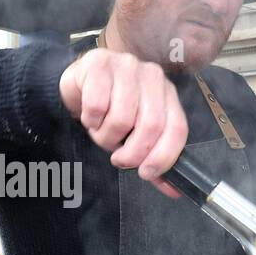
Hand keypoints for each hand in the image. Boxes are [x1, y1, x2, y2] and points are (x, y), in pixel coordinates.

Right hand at [59, 48, 187, 198]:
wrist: (79, 83)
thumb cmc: (111, 110)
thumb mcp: (135, 135)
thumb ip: (153, 159)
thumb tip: (174, 191)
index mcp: (167, 94)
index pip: (176, 128)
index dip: (163, 156)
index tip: (146, 173)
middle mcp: (152, 77)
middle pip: (151, 125)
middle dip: (132, 152)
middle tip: (119, 159)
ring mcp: (127, 66)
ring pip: (121, 118)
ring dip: (106, 136)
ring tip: (101, 131)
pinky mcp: (100, 63)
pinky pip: (97, 105)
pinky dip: (90, 119)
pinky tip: (90, 115)